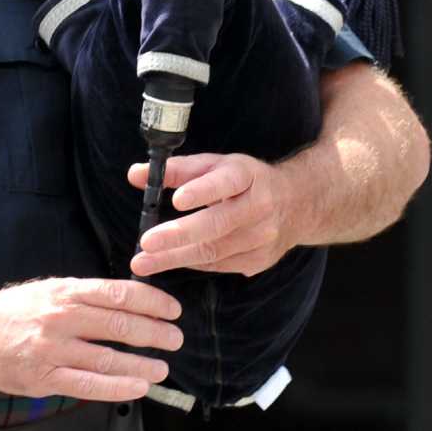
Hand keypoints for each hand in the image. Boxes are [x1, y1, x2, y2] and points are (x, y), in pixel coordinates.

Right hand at [0, 278, 182, 401]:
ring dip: (141, 364)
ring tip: (162, 368)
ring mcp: (53, 349)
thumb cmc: (11, 313)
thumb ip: (83, 297)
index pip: (119, 293)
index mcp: (65, 292)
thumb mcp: (48, 290)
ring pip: (107, 359)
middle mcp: (61, 318)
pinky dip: (117, 387)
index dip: (151, 301)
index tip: (172, 310)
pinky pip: (88, 385)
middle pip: (119, 325)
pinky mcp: (44, 378)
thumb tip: (125, 302)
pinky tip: (137, 387)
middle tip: (175, 338)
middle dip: (154, 333)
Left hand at [127, 153, 295, 277]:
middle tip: (146, 243)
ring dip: (176, 257)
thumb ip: (176, 170)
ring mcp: (262, 238)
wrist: (296, 204)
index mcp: (248, 176)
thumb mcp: (216, 166)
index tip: (177, 199)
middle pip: (218, 224)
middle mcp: (259, 207)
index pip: (226, 182)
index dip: (203, 191)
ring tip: (143, 261)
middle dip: (179, 235)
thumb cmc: (246, 181)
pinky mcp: (259, 260)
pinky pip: (219, 264)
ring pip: (215, 251)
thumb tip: (135, 174)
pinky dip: (192, 262)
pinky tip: (168, 262)